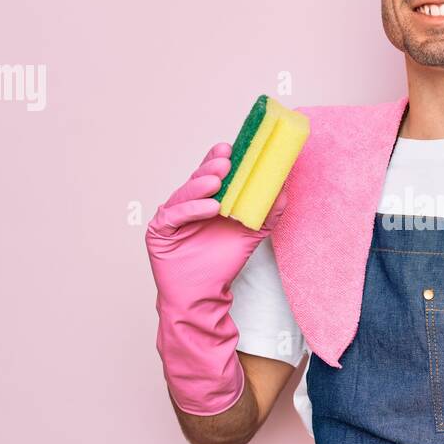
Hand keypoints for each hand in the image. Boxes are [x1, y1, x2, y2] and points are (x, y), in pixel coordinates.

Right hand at [145, 142, 288, 415]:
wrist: (203, 297)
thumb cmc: (220, 264)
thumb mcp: (249, 234)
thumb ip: (266, 212)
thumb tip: (285, 189)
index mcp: (204, 201)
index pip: (211, 175)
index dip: (219, 159)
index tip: (233, 147)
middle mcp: (185, 205)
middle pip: (197, 180)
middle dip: (211, 167)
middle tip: (227, 158)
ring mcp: (170, 217)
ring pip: (184, 194)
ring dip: (200, 184)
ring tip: (218, 179)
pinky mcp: (159, 232)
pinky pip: (174, 215)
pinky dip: (191, 209)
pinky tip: (209, 207)